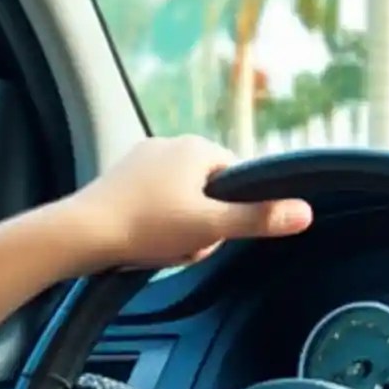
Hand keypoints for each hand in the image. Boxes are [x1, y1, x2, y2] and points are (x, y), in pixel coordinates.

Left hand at [69, 136, 312, 268]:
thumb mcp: (210, 228)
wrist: (83, 234)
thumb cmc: (147, 226)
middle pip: (209, 192)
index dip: (232, 210)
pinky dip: (152, 224)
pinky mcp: (120, 177)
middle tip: (183, 244)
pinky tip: (140, 241)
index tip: (213, 230)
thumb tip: (305, 212)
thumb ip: (259, 219)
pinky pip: (153, 203)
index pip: (238, 177)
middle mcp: (169, 144)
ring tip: (158, 245)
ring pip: (181, 201)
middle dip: (202, 223)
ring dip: (177, 228)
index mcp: (196, 147)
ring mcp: (142, 159)